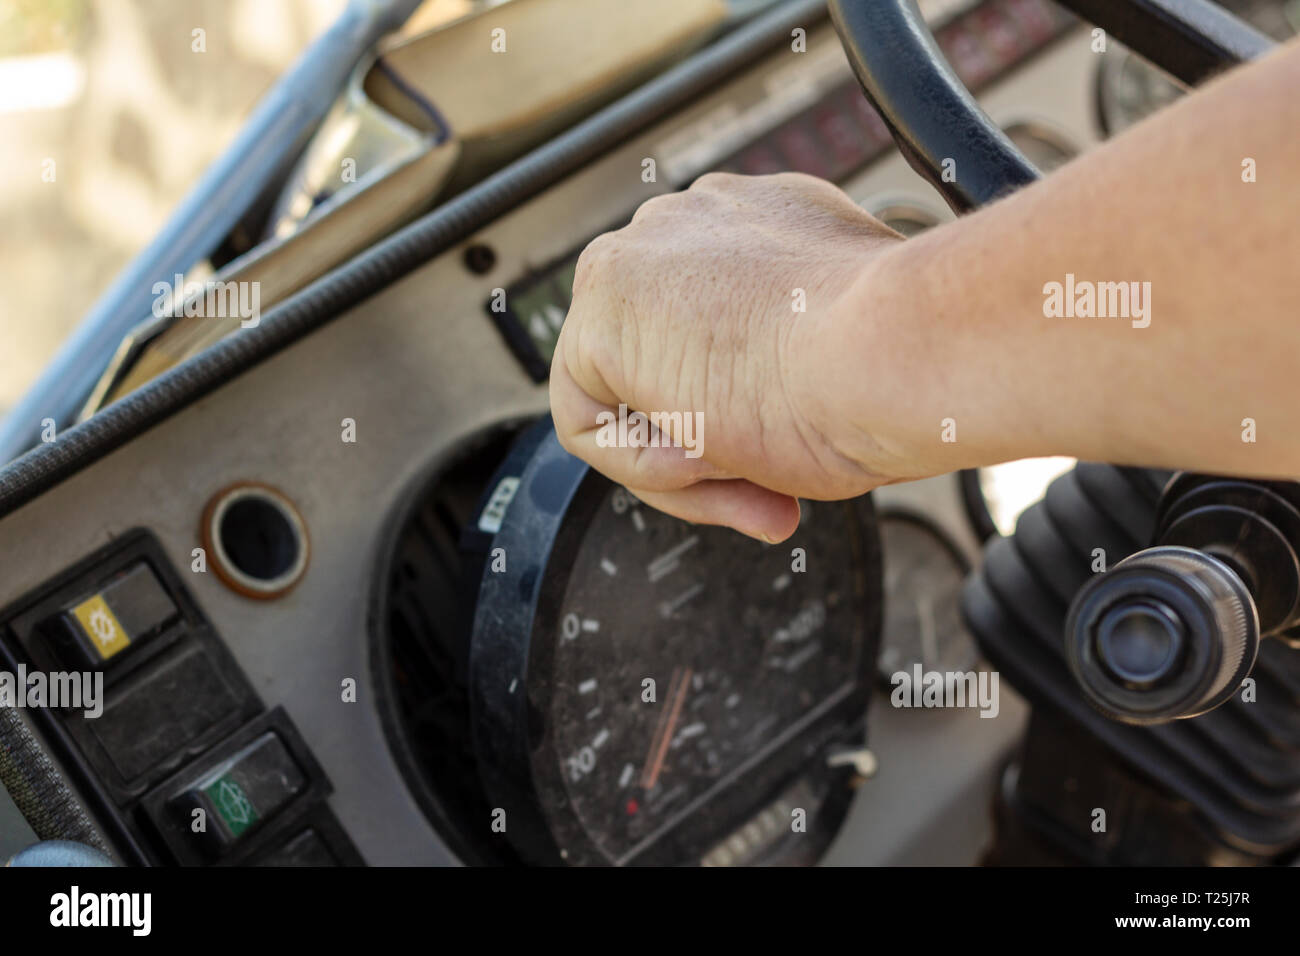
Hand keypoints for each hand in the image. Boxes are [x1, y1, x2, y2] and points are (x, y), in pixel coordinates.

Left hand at [549, 172, 907, 542]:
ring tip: (753, 475)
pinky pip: (588, 422)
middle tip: (771, 500)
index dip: (744, 421)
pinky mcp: (605, 301)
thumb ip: (783, 376)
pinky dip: (642, 466)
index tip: (791, 472)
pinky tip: (706, 453)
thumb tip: (743, 427)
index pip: (714, 336)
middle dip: (709, 449)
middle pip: (661, 365)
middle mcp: (699, 225)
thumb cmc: (893, 369)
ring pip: (623, 396)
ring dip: (683, 461)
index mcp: (765, 225)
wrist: (899, 352)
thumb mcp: (836, 369)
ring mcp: (647, 254)